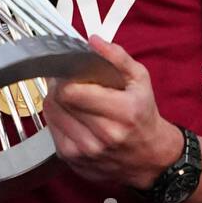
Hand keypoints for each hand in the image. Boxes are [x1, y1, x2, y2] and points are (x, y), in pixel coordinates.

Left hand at [42, 35, 182, 189]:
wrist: (150, 157)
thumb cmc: (143, 115)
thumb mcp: (140, 80)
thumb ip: (117, 57)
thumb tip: (93, 40)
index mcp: (122, 112)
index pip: (71, 92)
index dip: (66, 77)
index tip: (71, 72)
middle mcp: (104, 135)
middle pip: (58, 102)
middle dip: (60, 87)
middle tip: (71, 83)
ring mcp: (87, 152)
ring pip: (51, 116)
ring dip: (58, 103)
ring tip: (73, 99)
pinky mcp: (74, 162)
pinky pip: (52, 132)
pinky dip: (58, 120)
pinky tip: (72, 117)